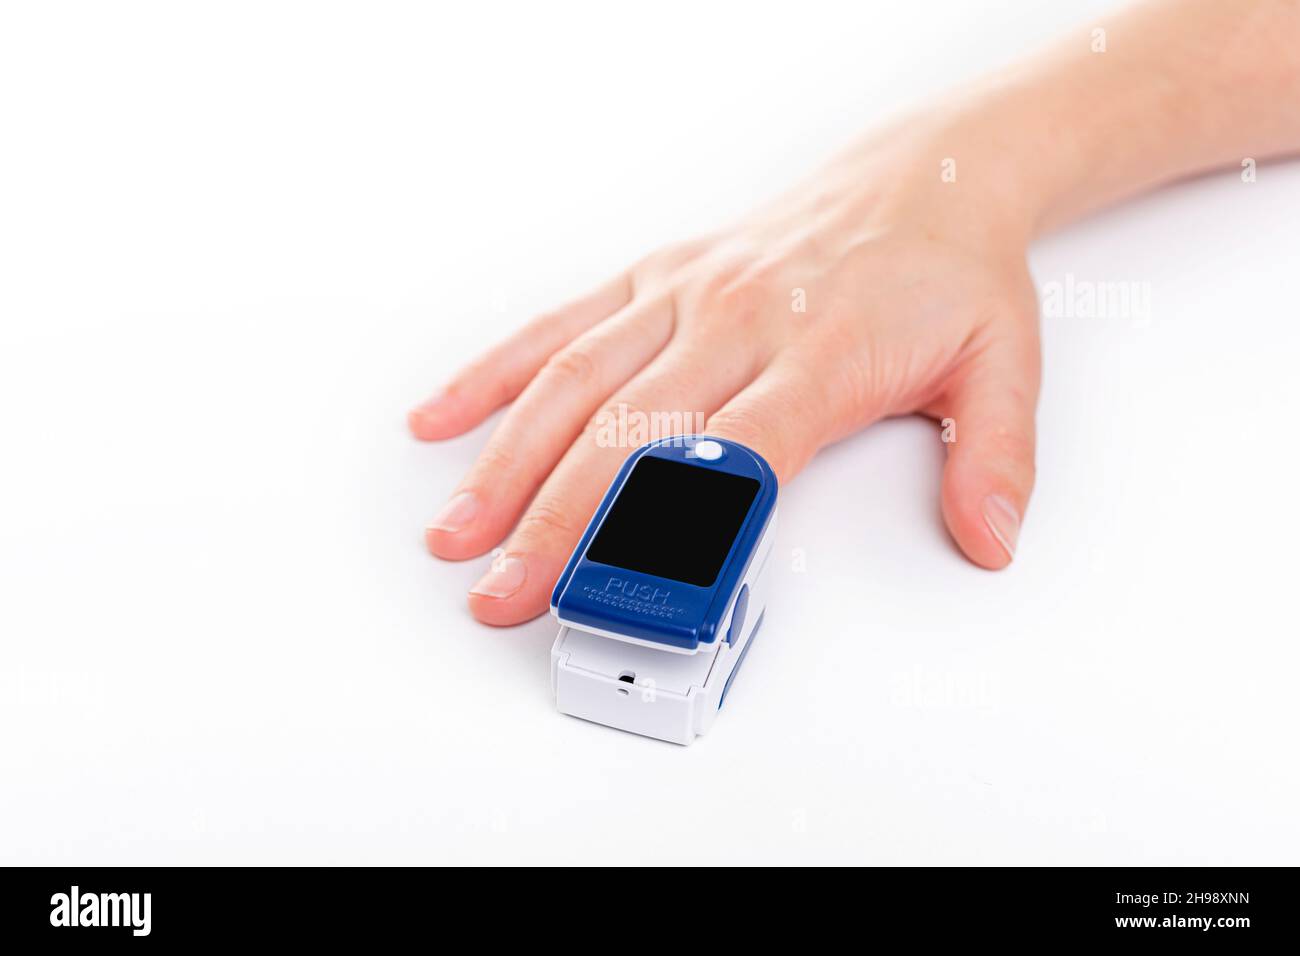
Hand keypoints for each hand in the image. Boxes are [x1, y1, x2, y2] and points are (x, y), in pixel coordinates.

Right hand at [410, 113, 1040, 624]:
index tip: (618, 594)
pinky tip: (446, 414)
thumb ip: (996, 459)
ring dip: (507, 461)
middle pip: (627, 435)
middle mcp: (737, 322)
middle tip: (501, 592)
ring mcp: (686, 296)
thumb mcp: (1002, 364)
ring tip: (455, 529)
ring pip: (574, 383)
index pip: (729, 461)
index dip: (668, 534)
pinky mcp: (656, 277)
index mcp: (818, 355)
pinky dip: (497, 371)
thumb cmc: (946, 273)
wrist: (926, 176)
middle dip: (554, 523)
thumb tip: (988, 540)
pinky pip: (562, 324)